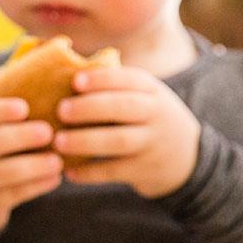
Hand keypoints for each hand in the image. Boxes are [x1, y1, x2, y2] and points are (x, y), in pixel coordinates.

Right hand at [0, 98, 63, 231]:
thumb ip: (7, 117)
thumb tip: (52, 80)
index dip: (0, 111)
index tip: (24, 107)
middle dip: (20, 136)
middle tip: (48, 132)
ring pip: (2, 172)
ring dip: (32, 166)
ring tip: (57, 161)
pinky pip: (12, 195)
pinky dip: (36, 186)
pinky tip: (55, 179)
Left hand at [54, 67, 200, 197]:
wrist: (185, 157)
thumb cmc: (146, 118)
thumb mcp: (143, 96)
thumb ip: (113, 87)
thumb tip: (62, 70)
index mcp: (152, 90)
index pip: (130, 79)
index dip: (103, 79)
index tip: (75, 80)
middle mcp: (155, 114)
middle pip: (125, 107)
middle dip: (91, 107)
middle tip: (60, 110)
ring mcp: (151, 143)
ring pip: (119, 141)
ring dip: (86, 141)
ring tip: (58, 142)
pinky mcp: (144, 170)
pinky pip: (114, 171)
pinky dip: (90, 172)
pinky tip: (68, 171)